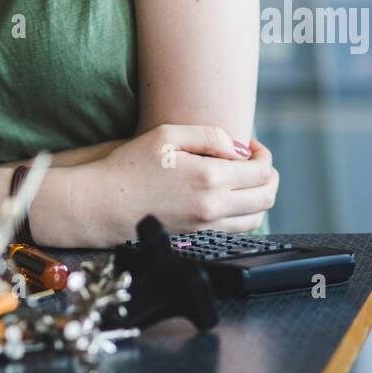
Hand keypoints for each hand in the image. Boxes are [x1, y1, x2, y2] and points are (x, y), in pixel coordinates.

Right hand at [75, 125, 278, 246]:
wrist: (102, 204)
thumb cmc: (129, 166)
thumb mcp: (166, 134)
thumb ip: (208, 136)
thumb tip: (238, 148)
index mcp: (209, 178)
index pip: (260, 171)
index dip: (262, 155)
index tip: (249, 145)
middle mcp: (213, 207)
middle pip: (266, 197)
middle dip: (268, 175)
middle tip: (254, 160)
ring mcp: (206, 226)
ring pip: (256, 218)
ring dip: (259, 196)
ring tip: (244, 178)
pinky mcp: (197, 237)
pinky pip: (236, 229)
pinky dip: (244, 212)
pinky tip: (227, 196)